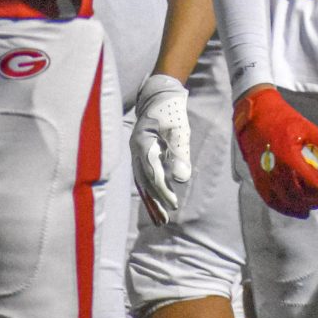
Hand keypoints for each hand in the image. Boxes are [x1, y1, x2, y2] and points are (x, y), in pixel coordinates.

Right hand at [131, 73, 192, 224]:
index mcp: (142, 143)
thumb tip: (181, 178)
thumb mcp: (179, 130)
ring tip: (159, 219)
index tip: (174, 204)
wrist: (159, 95)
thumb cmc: (171, 111)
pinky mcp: (141, 154)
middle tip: (163, 222)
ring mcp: (136, 153)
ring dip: (150, 200)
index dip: (163, 191)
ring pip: (142, 181)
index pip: (152, 174)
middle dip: (153, 203)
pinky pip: (144, 176)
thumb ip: (180, 153)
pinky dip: (150, 189)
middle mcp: (135, 150)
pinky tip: (157, 201)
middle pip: (143, 182)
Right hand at [234, 86, 317, 216]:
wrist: (256, 116)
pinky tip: (301, 208)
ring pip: (289, 203)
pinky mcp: (259, 181)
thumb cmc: (284, 120)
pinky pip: (273, 202)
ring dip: (308, 204)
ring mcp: (265, 179)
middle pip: (303, 197)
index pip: (315, 183)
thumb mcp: (310, 130)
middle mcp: (275, 172)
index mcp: (289, 158)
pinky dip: (289, 208)